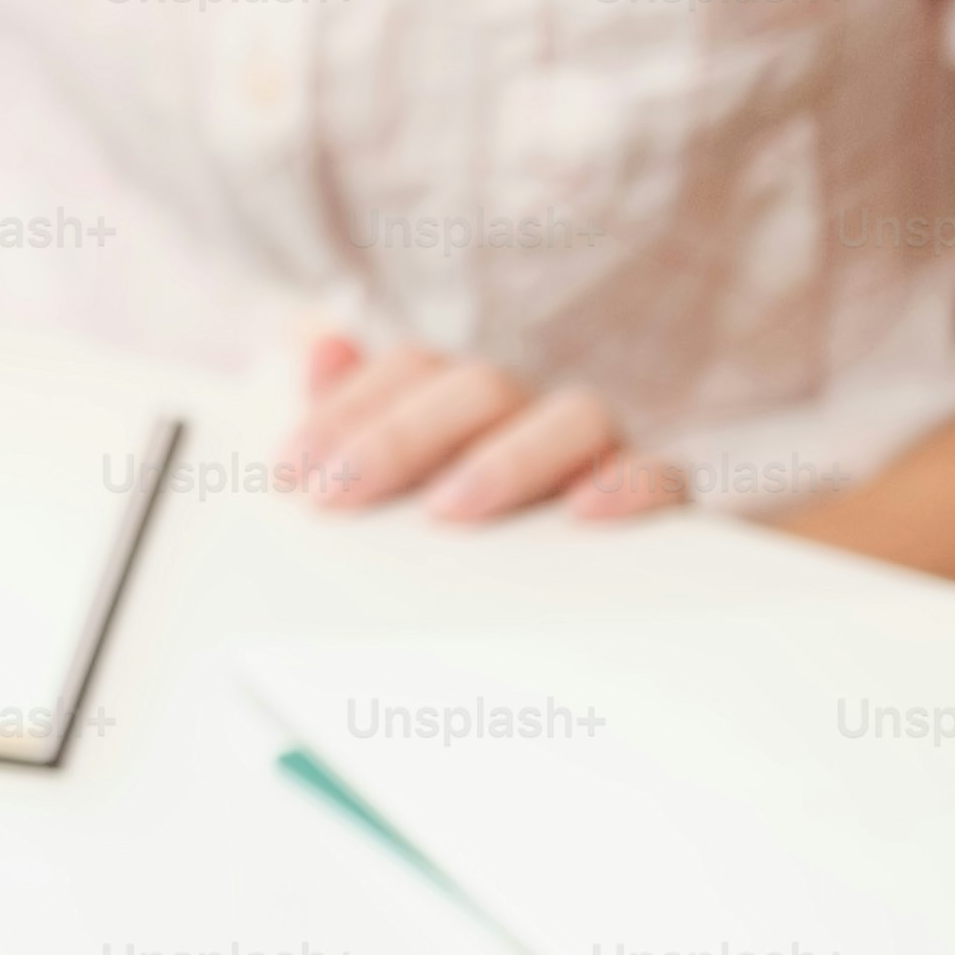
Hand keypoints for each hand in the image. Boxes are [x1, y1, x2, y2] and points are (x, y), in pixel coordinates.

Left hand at [291, 332, 686, 523]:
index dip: (348, 409)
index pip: (415, 368)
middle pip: (480, 387)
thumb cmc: (479, 538)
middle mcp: (541, 413)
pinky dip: (629, 486)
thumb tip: (317, 347)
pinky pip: (664, 477)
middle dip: (398, 437)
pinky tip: (584, 514)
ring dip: (504, 459)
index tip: (289, 472)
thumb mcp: (406, 485)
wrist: (616, 607)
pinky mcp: (664, 503)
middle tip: (335, 495)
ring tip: (445, 512)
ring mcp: (607, 452)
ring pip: (574, 416)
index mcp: (476, 402)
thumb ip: (359, 419)